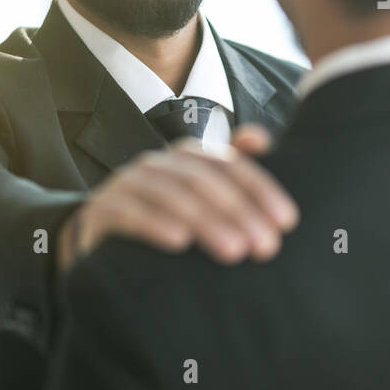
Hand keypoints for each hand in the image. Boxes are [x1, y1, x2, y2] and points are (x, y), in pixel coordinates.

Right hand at [56, 126, 295, 271]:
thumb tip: (259, 138)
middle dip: (239, 212)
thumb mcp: (202, 200)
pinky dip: (155, 224)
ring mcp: (127, 184)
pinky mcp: (102, 210)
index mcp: (187, 157)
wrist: (102, 247)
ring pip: (171, 195)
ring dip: (206, 222)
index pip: (230, 164)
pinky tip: (178, 243)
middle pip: (203, 180)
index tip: (287, 221)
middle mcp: (157, 164)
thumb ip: (231, 172)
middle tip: (266, 246)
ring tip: (233, 251)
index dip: (261, 190)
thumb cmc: (165, 222)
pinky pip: (130, 213)